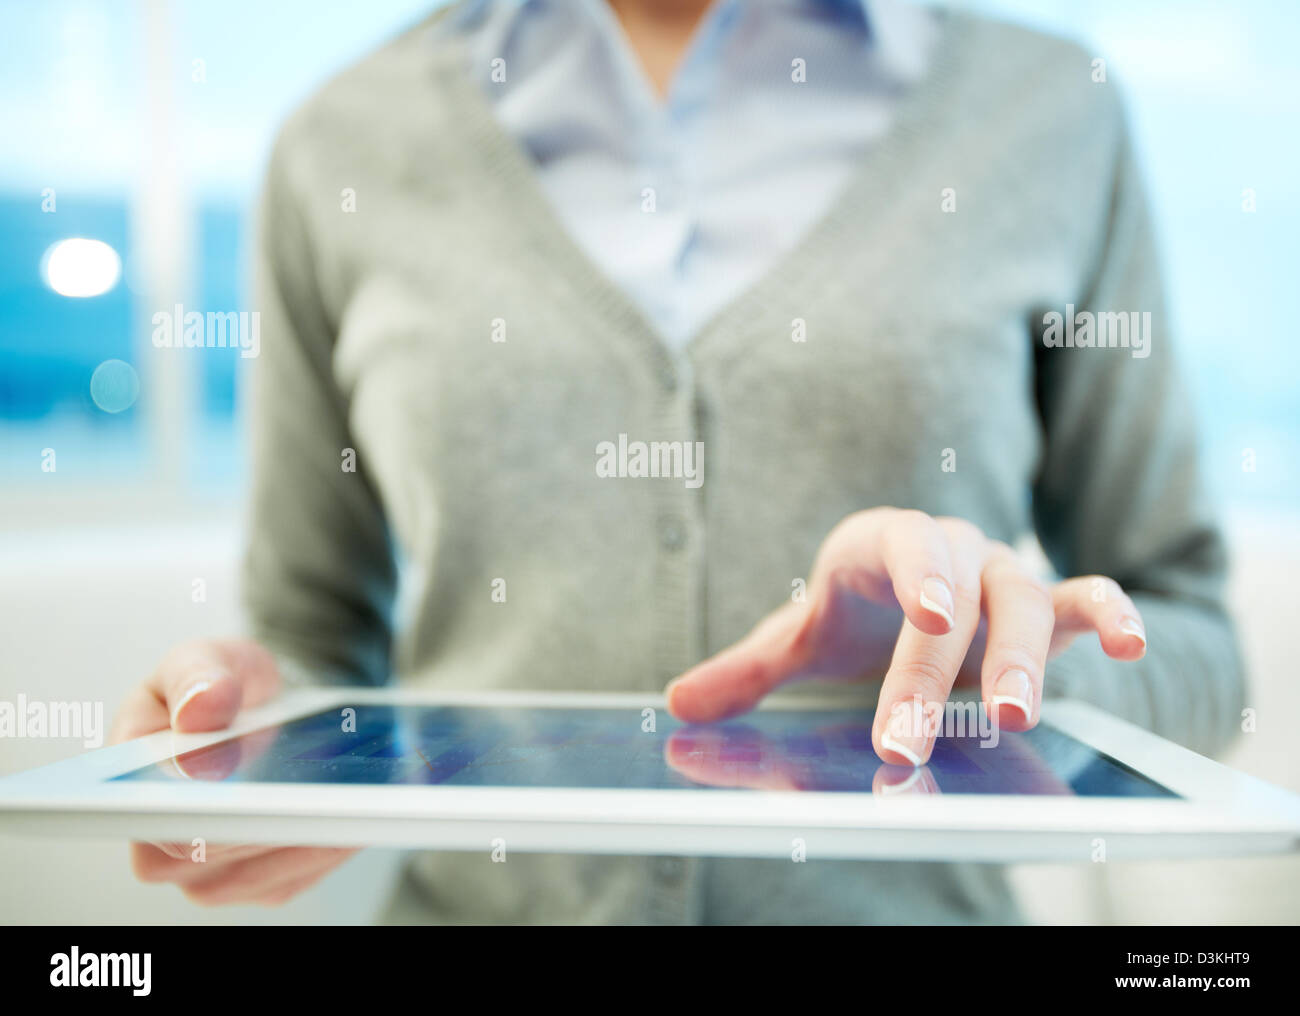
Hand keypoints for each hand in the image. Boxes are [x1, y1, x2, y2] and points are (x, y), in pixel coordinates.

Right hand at [111, 639, 357, 905]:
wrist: (267, 706)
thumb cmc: (223, 685)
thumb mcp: (206, 659)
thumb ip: (198, 678)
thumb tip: (201, 711)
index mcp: (127, 789)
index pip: (152, 824)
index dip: (194, 817)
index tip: (242, 794)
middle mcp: (162, 845)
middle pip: (212, 858)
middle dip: (264, 823)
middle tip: (316, 794)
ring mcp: (214, 872)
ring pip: (261, 873)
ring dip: (305, 834)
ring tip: (346, 797)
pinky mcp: (266, 881)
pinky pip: (299, 872)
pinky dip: (330, 840)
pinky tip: (355, 808)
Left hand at [665, 508, 1146, 765]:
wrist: (910, 586)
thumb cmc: (855, 610)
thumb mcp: (804, 635)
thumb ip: (749, 667)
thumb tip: (677, 704)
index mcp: (882, 544)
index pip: (901, 547)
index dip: (915, 576)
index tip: (922, 619)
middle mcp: (950, 551)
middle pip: (956, 598)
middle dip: (933, 671)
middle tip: (910, 738)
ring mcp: (1003, 574)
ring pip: (1023, 602)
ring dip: (1020, 659)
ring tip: (1011, 714)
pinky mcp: (1047, 603)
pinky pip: (1085, 596)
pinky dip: (1110, 611)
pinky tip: (1131, 644)